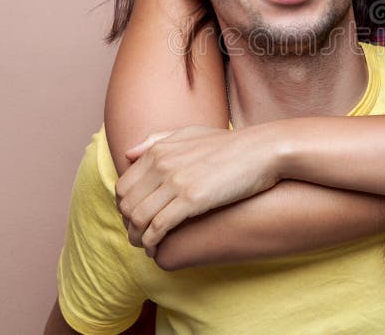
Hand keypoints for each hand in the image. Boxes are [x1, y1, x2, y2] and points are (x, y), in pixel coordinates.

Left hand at [115, 125, 279, 254]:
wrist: (262, 151)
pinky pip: (158, 226)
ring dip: (137, 237)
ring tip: (145, 246)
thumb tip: (129, 154)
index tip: (134, 219)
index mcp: (158, 150)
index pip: (122, 186)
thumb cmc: (230, 145)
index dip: (124, 208)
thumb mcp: (191, 134)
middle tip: (137, 237)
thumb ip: (157, 141)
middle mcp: (162, 164)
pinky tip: (156, 250)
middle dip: (128, 225)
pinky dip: (152, 242)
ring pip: (139, 218)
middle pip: (127, 204)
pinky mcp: (192, 199)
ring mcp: (176, 181)